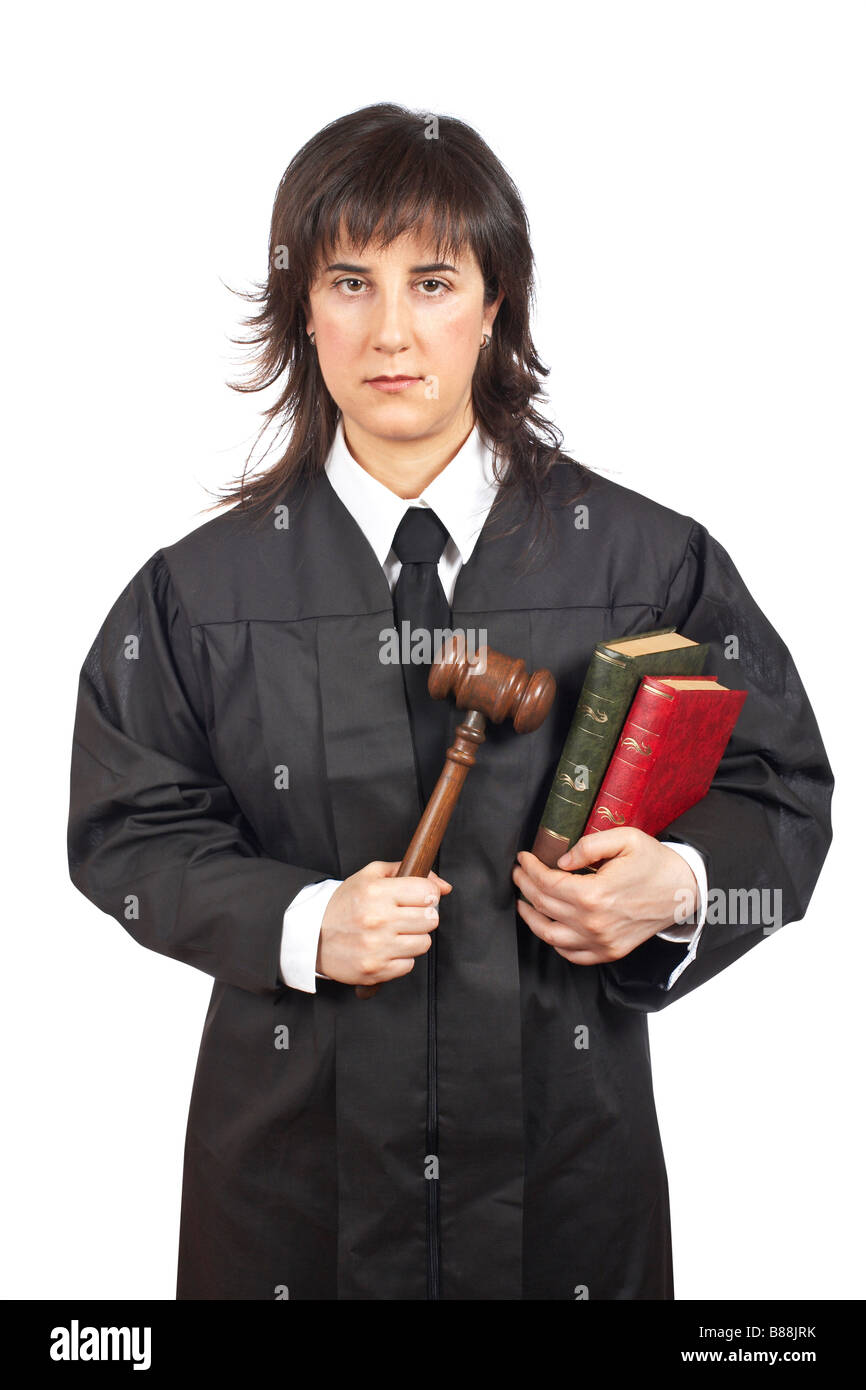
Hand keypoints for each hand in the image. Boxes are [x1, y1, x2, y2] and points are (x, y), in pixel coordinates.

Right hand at [317, 861, 452, 986]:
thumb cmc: (344, 905)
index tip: (420, 898)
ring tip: (395, 933)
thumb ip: (406, 871)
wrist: (312, 937)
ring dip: (414, 938)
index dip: (428, 895)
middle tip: (407, 916)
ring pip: (424, 943)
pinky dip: (401, 958)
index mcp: (376, 892)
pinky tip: (386, 949)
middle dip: (423, 916)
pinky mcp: (375, 970)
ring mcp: (376, 947)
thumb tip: (443, 886)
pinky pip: (409, 965)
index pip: (427, 893)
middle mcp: (377, 920)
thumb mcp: (369, 877)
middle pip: (430, 919)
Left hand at [512, 827, 697, 965]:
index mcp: (595, 894)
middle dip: (526, 887)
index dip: (530, 869)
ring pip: (550, 936)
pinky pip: (572, 955)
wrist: (684, 891)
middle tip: (519, 873)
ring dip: (531, 918)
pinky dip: (554, 942)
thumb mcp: (625, 839)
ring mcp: (601, 942)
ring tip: (524, 901)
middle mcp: (594, 923)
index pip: (547, 884)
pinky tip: (548, 927)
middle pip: (544, 906)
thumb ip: (588, 845)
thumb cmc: (654, 862)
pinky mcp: (609, 952)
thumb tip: (561, 861)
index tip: (522, 859)